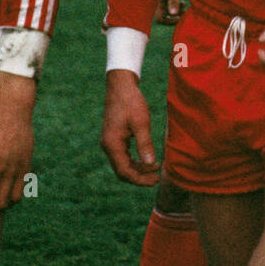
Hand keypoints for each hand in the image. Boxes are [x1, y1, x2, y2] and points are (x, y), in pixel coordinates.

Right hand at [100, 69, 159, 186]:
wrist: (121, 87)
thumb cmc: (131, 102)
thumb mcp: (141, 122)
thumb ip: (145, 144)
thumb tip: (150, 164)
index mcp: (112, 144)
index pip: (124, 171)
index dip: (140, 179)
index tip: (155, 179)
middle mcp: (108, 146)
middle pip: (122, 171)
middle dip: (139, 177)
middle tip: (157, 178)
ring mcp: (109, 143)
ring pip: (122, 165)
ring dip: (138, 170)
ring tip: (155, 169)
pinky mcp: (114, 139)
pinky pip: (123, 157)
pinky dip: (134, 162)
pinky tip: (147, 160)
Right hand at [155, 0, 183, 24]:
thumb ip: (172, 1)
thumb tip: (173, 14)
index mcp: (154, 1)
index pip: (159, 19)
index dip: (170, 21)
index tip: (179, 17)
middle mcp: (154, 1)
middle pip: (164, 15)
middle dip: (175, 15)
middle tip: (185, 12)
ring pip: (166, 10)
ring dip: (176, 10)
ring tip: (185, 6)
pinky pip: (167, 4)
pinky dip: (174, 5)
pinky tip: (182, 2)